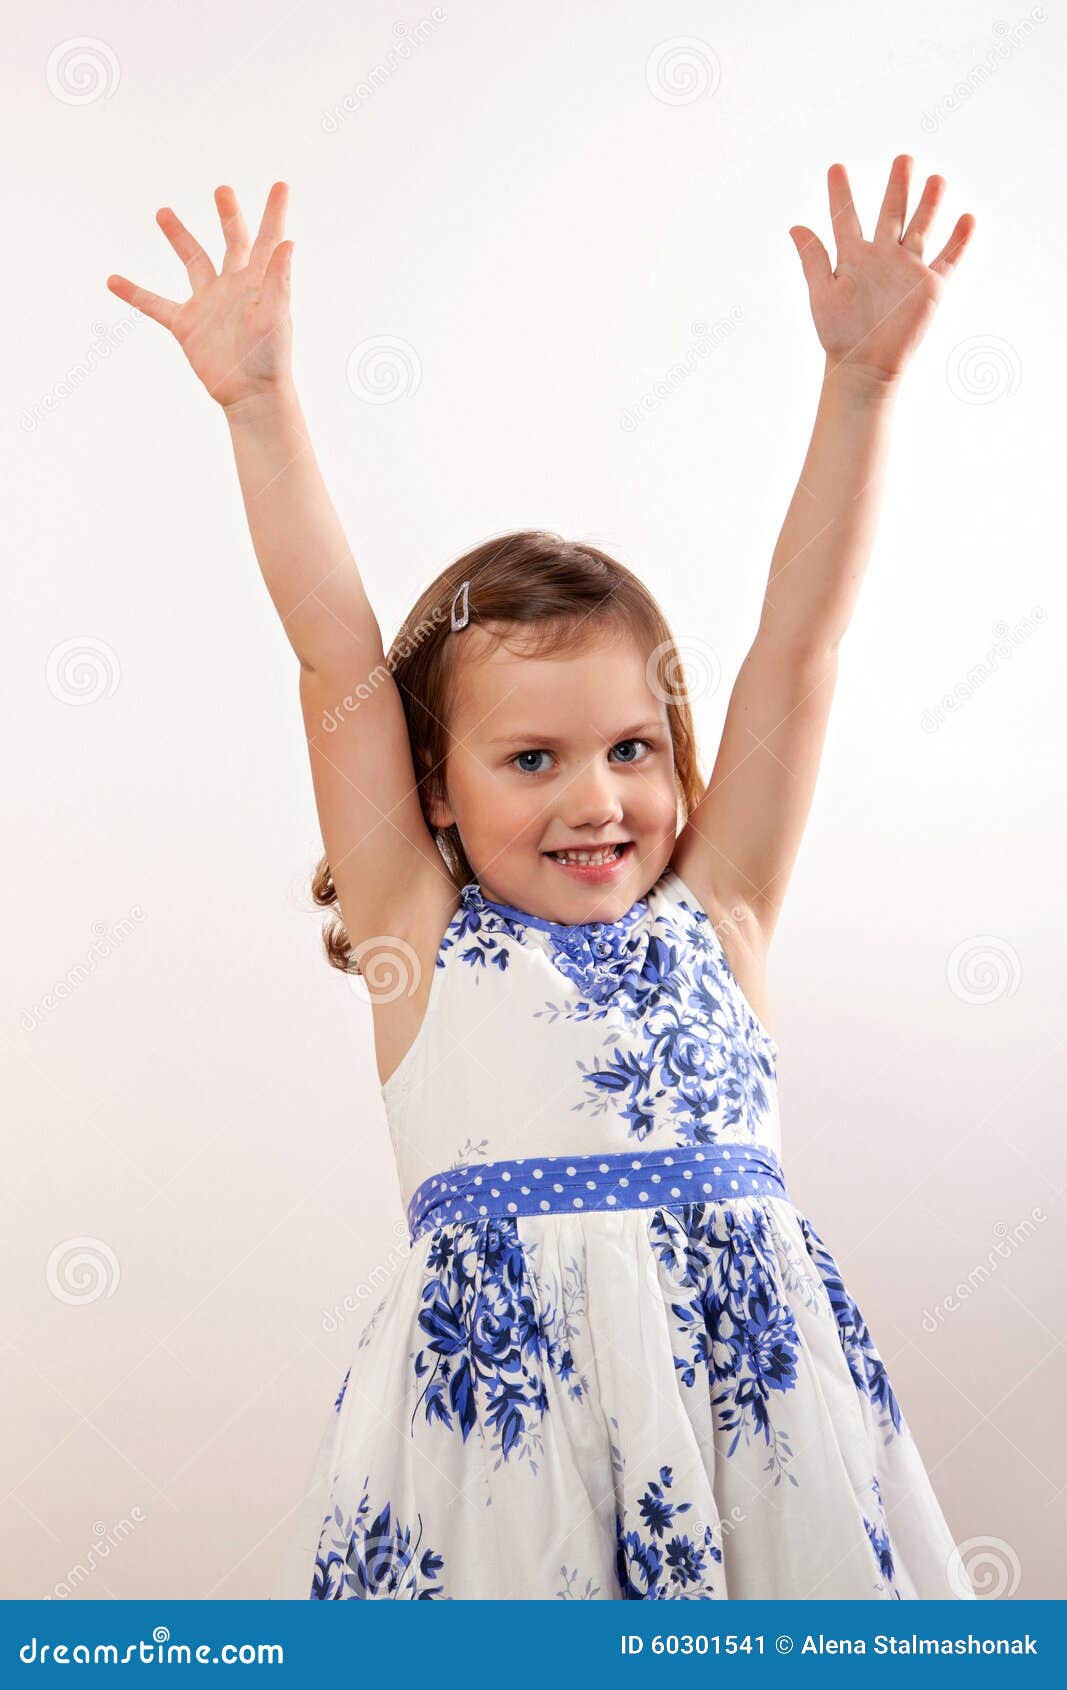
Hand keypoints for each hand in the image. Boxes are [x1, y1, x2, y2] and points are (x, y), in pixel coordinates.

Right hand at [107, 182, 293, 410]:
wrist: (251, 395)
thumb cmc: (270, 358)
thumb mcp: (275, 315)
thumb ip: (278, 278)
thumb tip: (288, 242)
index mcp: (257, 280)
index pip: (267, 238)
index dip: (274, 212)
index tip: (281, 186)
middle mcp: (233, 286)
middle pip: (231, 240)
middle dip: (228, 215)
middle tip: (221, 191)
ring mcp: (208, 303)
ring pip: (192, 261)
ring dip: (178, 237)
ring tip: (163, 212)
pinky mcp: (187, 325)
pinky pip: (155, 305)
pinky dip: (134, 293)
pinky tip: (113, 280)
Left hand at [789, 156, 974, 382]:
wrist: (865, 367)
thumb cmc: (839, 334)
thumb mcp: (822, 293)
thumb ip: (813, 258)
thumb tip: (795, 226)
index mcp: (853, 257)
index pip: (846, 217)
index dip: (840, 193)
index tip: (835, 168)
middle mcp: (882, 257)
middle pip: (892, 213)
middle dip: (898, 186)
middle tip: (903, 158)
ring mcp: (908, 269)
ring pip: (921, 227)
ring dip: (929, 204)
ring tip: (936, 178)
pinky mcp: (930, 287)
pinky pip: (949, 258)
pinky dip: (959, 240)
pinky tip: (967, 218)